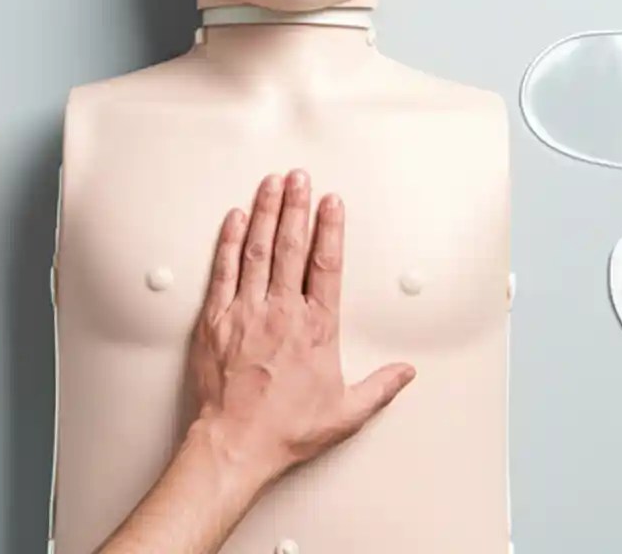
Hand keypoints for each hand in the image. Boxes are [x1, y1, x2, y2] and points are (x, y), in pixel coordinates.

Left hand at [187, 169, 417, 479]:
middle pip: (291, 246)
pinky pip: (223, 271)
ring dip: (266, 212)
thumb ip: (380, 387)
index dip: (331, 228)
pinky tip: (235, 218)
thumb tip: (405, 372)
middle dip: (297, 206)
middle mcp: (281, 312)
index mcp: (316, 328)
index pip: (326, 265)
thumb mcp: (345, 412)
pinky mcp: (216, 320)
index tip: (333, 202)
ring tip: (271, 184)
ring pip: (257, 250)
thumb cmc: (285, 430)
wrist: (235, 444)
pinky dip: (229, 242)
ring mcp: (246, 312)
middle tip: (299, 177)